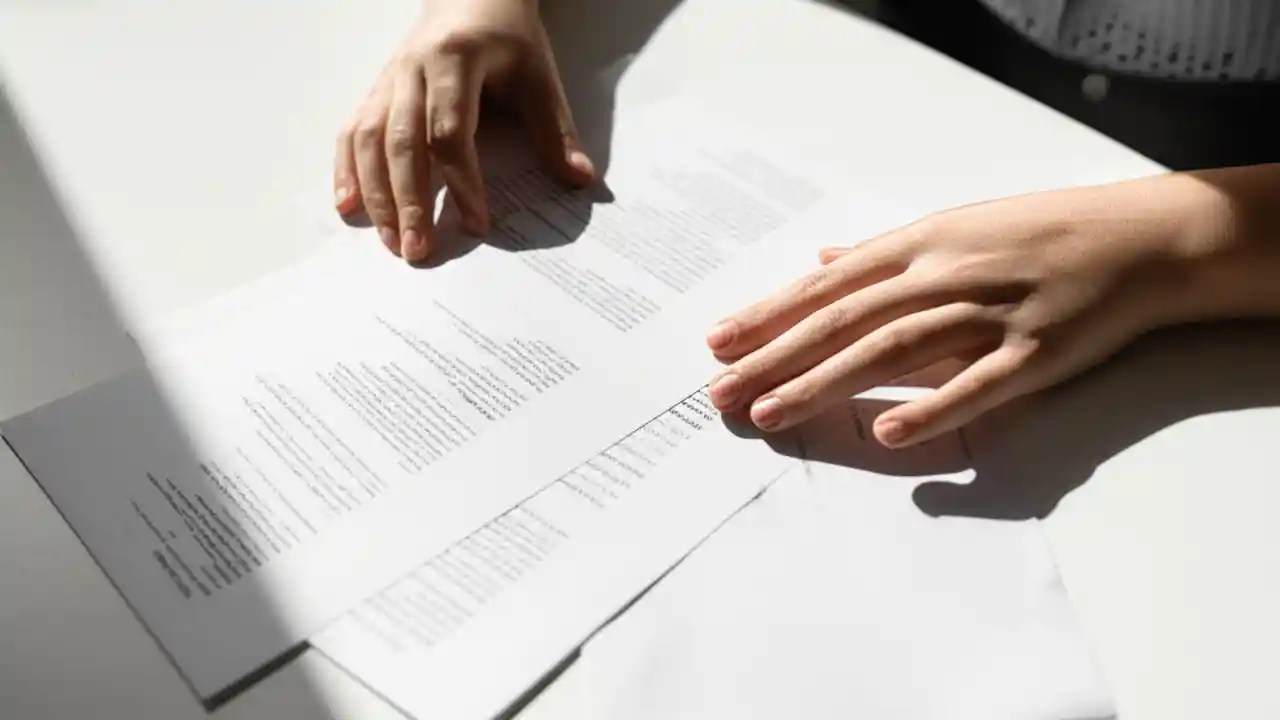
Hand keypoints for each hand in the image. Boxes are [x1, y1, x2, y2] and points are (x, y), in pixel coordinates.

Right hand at [333, 0, 594, 262]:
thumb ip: (555, 129)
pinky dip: (347, 171)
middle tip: (418, 251)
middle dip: (408, 202)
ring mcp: (389, 80)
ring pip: (369, 140)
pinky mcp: (376, 90)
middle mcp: (413, 71)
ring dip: (377, 196)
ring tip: (391, 242)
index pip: (450, 132)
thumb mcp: (538, 75)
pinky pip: (352, 132)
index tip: (476, 223)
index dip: (462, 182)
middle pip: (402, 143)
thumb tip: (580, 178)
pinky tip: (349, 208)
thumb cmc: (507, 36)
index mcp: (455, 61)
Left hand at [704, 174, 1234, 447]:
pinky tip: (887, 433)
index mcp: (920, 243)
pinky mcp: (1037, 351)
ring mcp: (989, 312)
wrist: (1138, 237)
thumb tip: (822, 257)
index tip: (718, 343)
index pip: (827, 285)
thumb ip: (884, 251)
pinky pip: (978, 382)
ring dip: (826, 382)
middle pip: (844, 320)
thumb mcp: (954, 225)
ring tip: (771, 413)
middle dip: (775, 357)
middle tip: (720, 392)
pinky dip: (931, 405)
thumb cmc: (1038, 231)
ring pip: (893, 350)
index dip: (770, 314)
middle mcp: (944, 274)